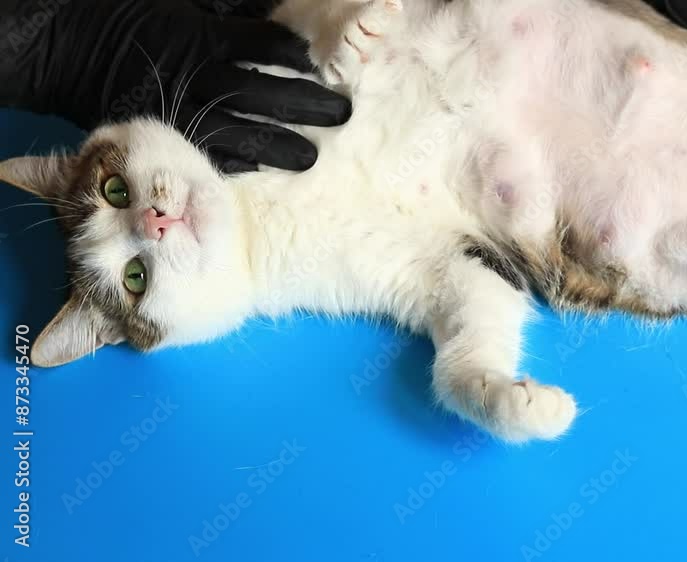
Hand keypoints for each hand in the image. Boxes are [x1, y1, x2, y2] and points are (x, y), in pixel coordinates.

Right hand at [0, 0, 349, 171]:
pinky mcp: (166, 135)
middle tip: (341, 114)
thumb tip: (272, 7)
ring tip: (312, 158)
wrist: (72, 47)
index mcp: (201, 35)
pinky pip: (207, 154)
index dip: (291, 53)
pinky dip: (238, 162)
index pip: (260, 45)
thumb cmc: (136, 18)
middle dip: (305, 105)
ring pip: (240, 133)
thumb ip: (229, 8)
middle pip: (261, 93)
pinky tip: (264, 169)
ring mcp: (180, 109)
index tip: (315, 61)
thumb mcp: (183, 3)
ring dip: (280, 147)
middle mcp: (195, 75)